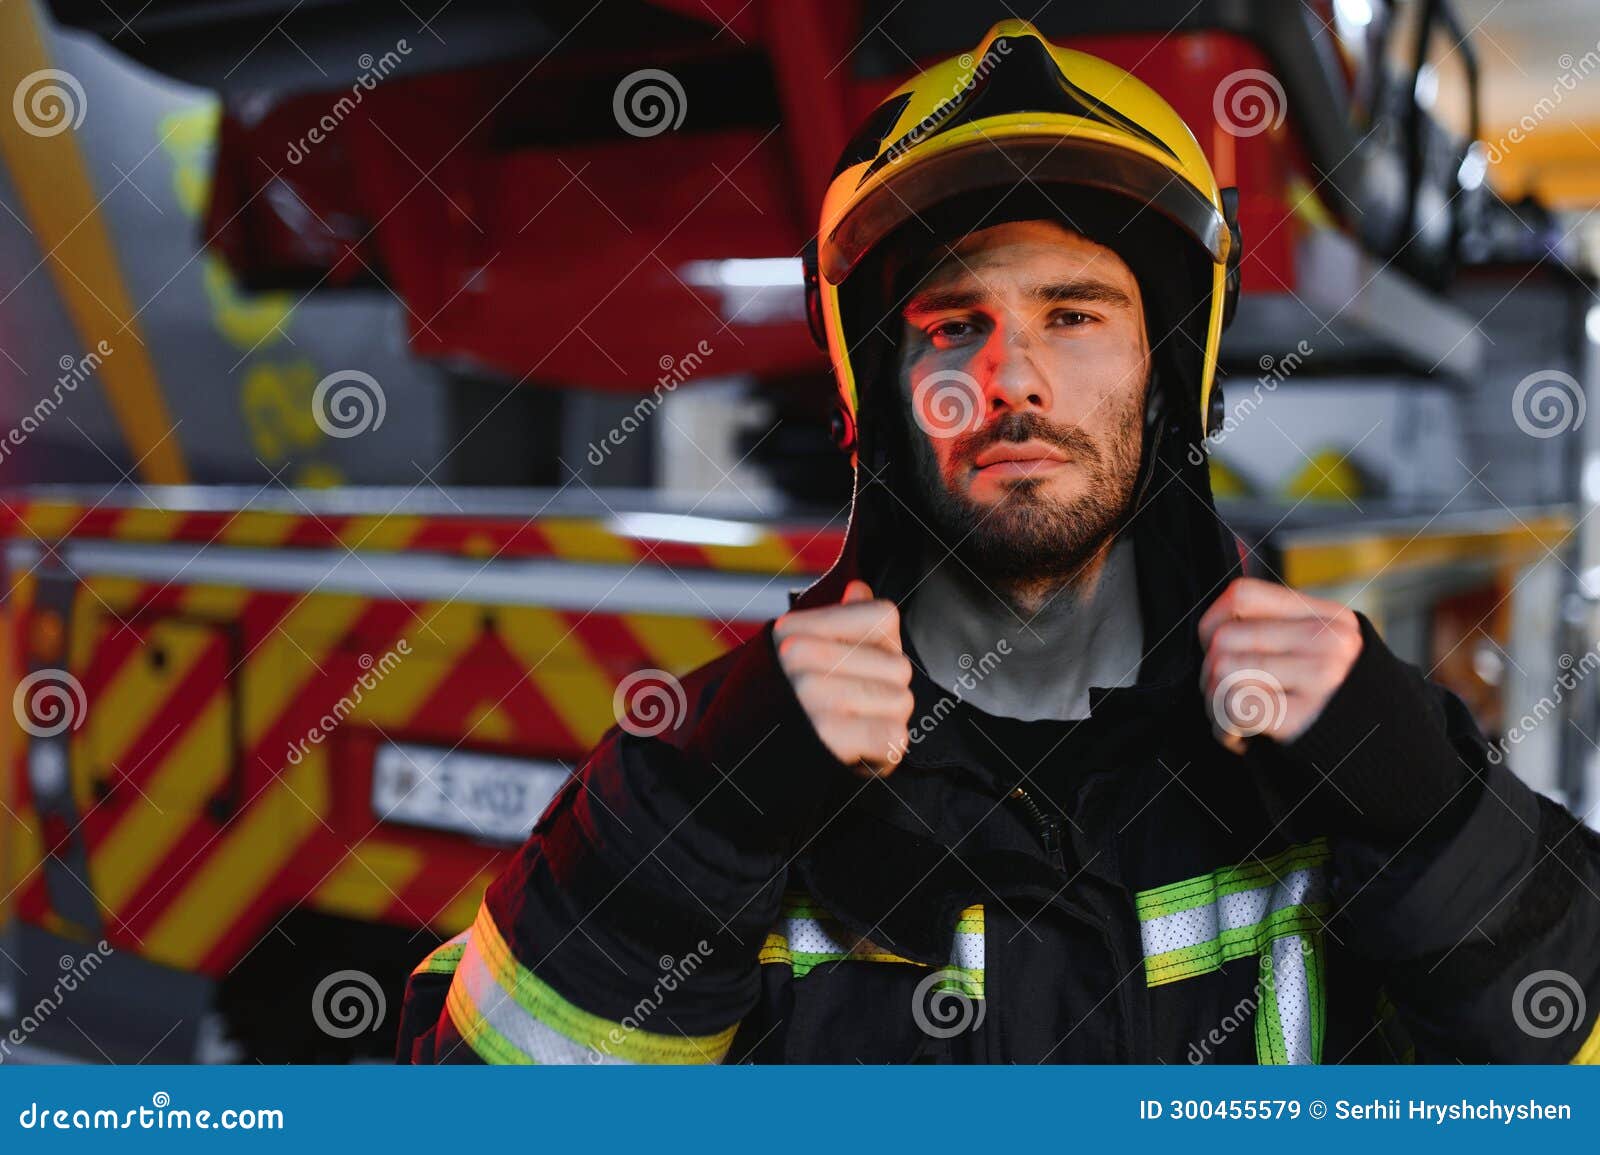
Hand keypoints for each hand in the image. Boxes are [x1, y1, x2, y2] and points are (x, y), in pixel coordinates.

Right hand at [773, 580, 914, 776]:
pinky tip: (855, 756)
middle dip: (884, 696)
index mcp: (792, 631)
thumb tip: (858, 589)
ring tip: (850, 735)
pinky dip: (882, 755)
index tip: (855, 672)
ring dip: (883, 726)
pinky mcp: (826, 734)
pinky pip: (893, 736)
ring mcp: (812, 693)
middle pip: (898, 666)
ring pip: (900, 701)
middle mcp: (798, 655)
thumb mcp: (793, 662)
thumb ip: (833, 624)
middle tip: (852, 716)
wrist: (731, 775)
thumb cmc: (774, 718)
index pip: (882, 616)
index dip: (881, 648)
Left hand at [1197, 577, 1362, 754]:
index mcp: (1329, 617)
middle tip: (1224, 700)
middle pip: (1225, 638)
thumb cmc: (1338, 707)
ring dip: (1214, 704)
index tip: (1212, 652)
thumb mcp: (1325, 654)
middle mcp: (1328, 640)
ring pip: (1223, 670)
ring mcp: (1321, 676)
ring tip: (1234, 722)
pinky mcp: (1305, 716)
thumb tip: (1212, 628)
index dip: (1212, 622)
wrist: (1392, 759)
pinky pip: (1234, 706)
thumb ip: (1281, 632)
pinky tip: (1241, 739)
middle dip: (1209, 674)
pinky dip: (1224, 728)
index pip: (1243, 595)